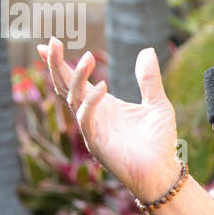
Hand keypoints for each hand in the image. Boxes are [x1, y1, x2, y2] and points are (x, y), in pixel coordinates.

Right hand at [36, 37, 180, 200]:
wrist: (163, 172)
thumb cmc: (159, 142)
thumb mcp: (157, 103)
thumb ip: (149, 78)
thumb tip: (147, 49)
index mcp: (102, 104)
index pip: (74, 80)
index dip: (60, 63)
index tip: (50, 43)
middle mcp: (92, 115)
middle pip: (65, 86)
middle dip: (57, 65)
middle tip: (53, 42)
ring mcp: (92, 129)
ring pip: (73, 99)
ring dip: (77, 77)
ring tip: (88, 57)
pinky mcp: (97, 144)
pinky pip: (87, 119)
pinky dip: (91, 102)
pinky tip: (102, 85)